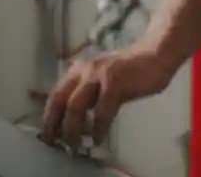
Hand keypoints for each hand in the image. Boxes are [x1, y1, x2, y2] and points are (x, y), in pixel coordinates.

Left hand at [39, 42, 177, 147]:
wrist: (153, 55)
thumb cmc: (128, 71)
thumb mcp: (100, 79)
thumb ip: (87, 93)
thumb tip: (73, 119)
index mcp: (78, 70)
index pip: (56, 93)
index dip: (49, 115)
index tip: (47, 133)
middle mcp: (83, 70)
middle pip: (59, 99)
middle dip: (53, 123)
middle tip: (53, 141)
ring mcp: (98, 75)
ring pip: (75, 106)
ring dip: (72, 128)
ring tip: (75, 145)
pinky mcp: (114, 83)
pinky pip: (101, 111)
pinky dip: (98, 128)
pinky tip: (97, 139)